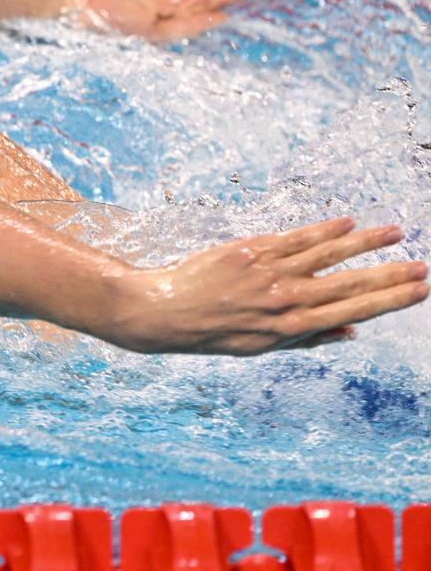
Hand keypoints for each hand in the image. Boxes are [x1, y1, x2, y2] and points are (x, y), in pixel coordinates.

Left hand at [108, 218, 426, 354]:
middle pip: (349, 282)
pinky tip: (348, 223)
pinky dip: (323, 230)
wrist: (165, 311)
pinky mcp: (251, 250)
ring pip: (327, 253)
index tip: (419, 290)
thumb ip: (308, 338)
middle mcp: (286, 299)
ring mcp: (269, 272)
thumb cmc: (214, 332)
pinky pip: (295, 238)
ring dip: (365, 242)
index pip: (353, 310)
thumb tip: (352, 330)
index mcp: (292, 328)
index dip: (389, 300)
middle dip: (390, 274)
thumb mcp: (262, 346)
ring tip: (395, 232)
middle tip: (423, 266)